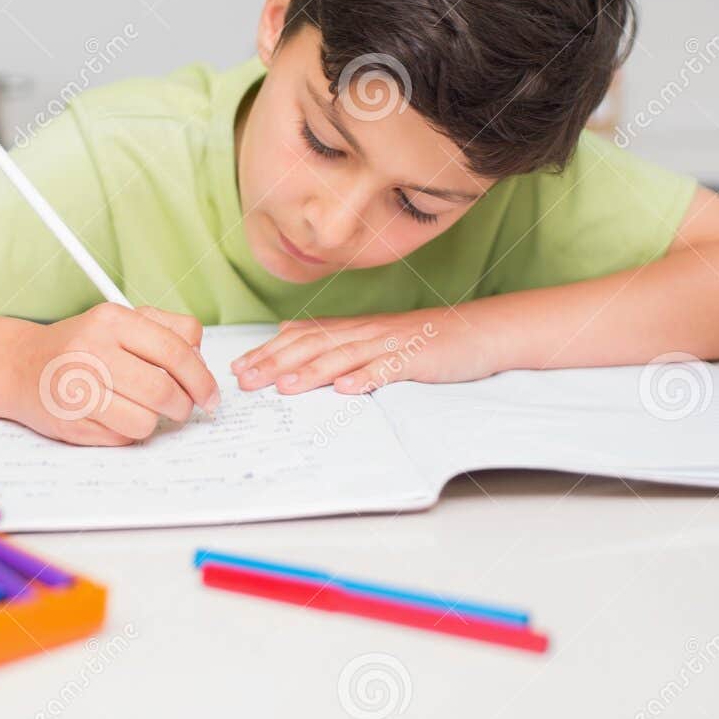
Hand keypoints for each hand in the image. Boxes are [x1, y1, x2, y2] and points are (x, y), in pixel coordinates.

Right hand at [10, 303, 219, 445]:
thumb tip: (202, 362)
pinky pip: (122, 438)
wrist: (21, 365)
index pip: (175, 350)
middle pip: (163, 390)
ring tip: (143, 408)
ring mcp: (77, 389)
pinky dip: (129, 432)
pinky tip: (115, 416)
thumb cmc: (82, 344)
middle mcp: (91, 351)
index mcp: (111, 320)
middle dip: (183, 405)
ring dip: (155, 421)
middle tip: (183, 407)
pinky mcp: (69, 422)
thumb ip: (169, 331)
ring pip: (145, 421)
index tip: (209, 394)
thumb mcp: (123, 321)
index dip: (201, 378)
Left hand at [230, 308, 496, 394]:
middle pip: (315, 346)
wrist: (478, 330)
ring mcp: (392, 344)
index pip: (303, 338)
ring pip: (346, 356)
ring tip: (286, 387)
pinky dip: (368, 377)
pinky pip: (390, 368)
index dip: (270, 352)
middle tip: (248, 381)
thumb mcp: (373, 334)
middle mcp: (367, 332)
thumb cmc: (424, 337)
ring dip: (314, 372)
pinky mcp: (418, 357)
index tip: (241, 368)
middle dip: (278, 363)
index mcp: (354, 329)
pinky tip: (347, 390)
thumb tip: (289, 333)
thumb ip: (334, 337)